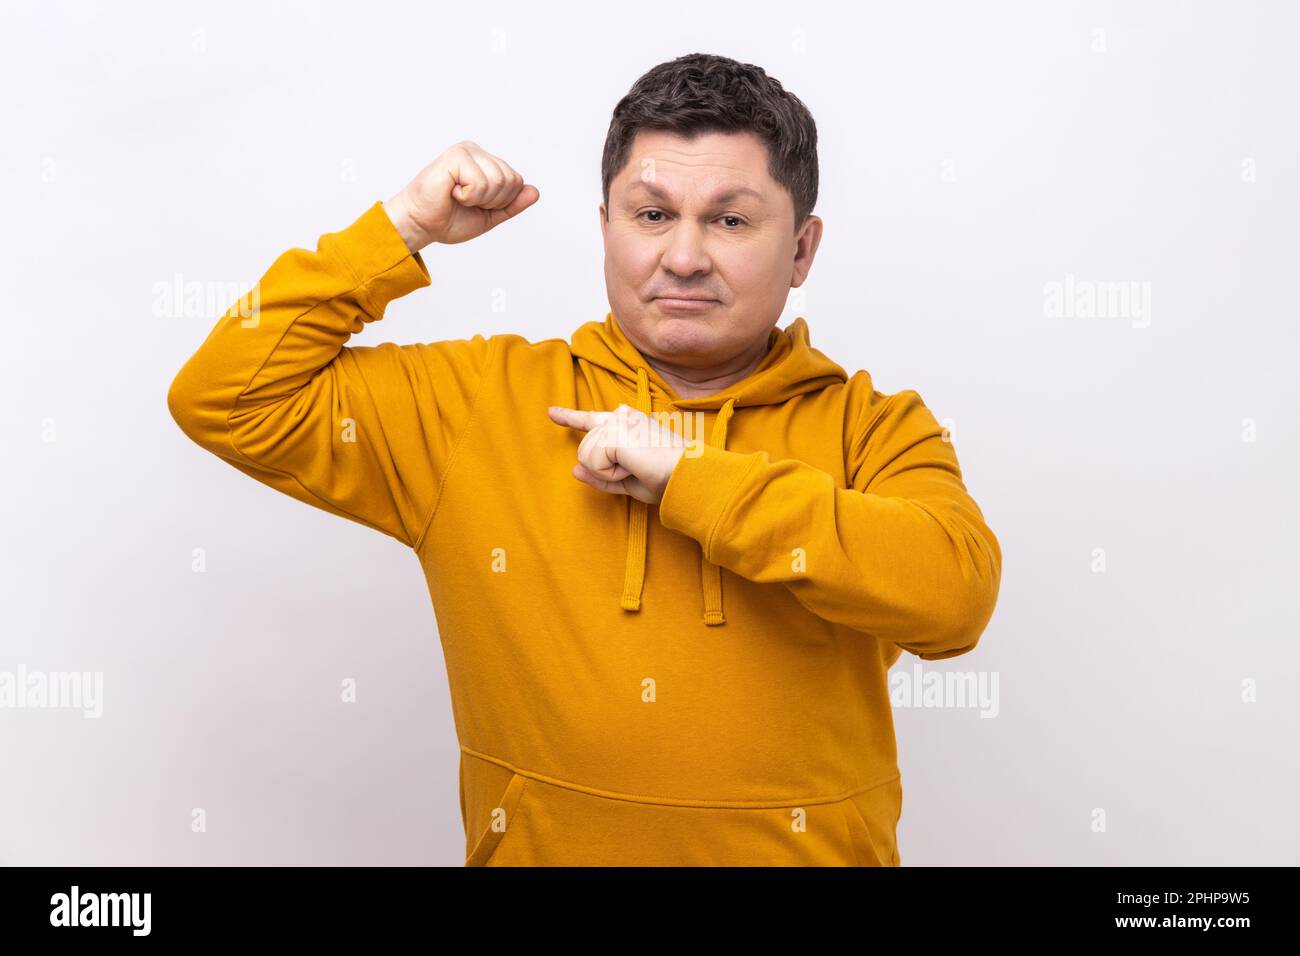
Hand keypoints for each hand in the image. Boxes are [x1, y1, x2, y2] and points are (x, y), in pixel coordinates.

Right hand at [382, 140, 539, 251]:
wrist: (421, 225)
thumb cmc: (449, 219)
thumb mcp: (490, 216)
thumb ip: (512, 204)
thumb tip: (535, 192)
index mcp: (487, 163)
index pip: (517, 183)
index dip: (501, 202)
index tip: (476, 204)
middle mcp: (478, 152)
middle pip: (511, 181)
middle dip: (491, 201)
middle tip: (466, 200)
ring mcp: (466, 151)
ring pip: (498, 181)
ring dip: (478, 199)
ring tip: (458, 196)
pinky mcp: (455, 155)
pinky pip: (480, 182)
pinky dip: (467, 196)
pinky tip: (451, 191)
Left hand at [547, 404, 689, 504]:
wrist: (685, 475)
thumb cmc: (666, 478)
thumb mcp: (628, 481)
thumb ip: (600, 476)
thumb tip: (574, 470)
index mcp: (628, 422)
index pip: (592, 419)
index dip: (569, 417)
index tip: (551, 412)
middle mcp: (621, 415)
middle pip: (586, 450)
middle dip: (605, 470)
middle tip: (638, 470)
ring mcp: (617, 420)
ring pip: (587, 457)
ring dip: (609, 472)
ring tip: (637, 467)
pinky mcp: (613, 432)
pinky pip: (593, 464)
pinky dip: (610, 474)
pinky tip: (632, 466)